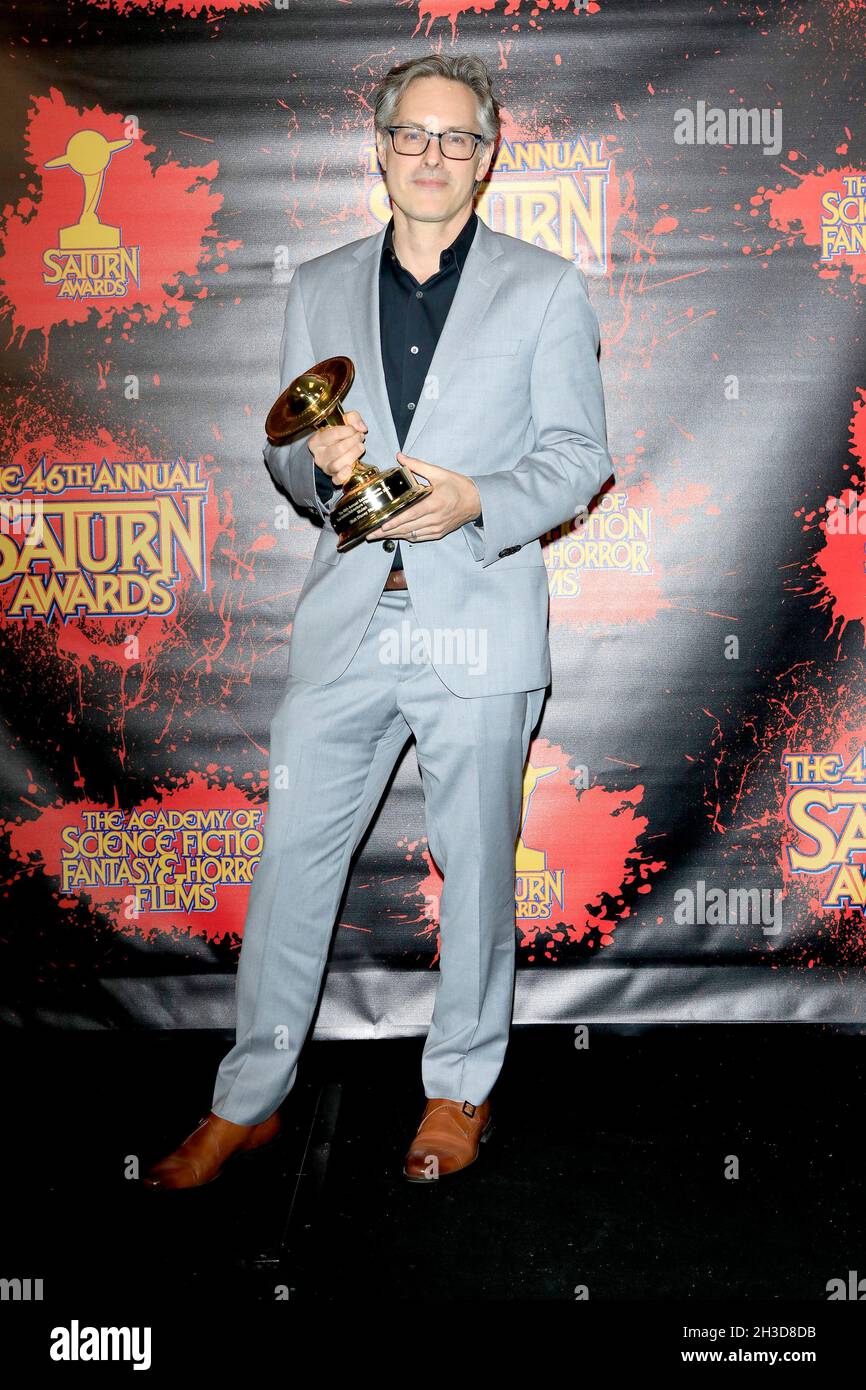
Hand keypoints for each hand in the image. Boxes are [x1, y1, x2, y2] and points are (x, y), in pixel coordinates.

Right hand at [309, 409, 367, 485]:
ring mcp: (326, 468)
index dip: (348, 430)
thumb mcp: (342, 421)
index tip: (355, 429)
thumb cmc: (338, 436)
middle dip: (353, 441)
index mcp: (316, 441)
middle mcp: (319, 455)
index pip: (333, 434)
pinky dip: (344, 475)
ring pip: (338, 464)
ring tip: (361, 447)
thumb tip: (361, 427)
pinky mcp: (334, 478)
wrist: (335, 452)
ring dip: (353, 454)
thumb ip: (352, 417)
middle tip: (360, 437)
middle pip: (338, 449)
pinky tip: (351, 467)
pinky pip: (337, 480)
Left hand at [365, 454, 480, 542]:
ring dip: (394, 536)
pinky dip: (406, 536)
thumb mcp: (439, 472)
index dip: (395, 521)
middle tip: (371, 533)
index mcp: (435, 503)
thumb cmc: (458, 486)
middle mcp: (435, 518)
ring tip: (378, 535)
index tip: (381, 524)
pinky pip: (419, 537)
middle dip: (387, 532)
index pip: (411, 514)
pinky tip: (395, 535)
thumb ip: (417, 465)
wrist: (476, 501)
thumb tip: (399, 457)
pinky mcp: (439, 533)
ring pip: (412, 535)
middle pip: (407, 528)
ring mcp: (437, 528)